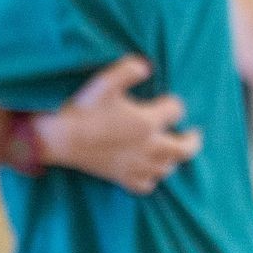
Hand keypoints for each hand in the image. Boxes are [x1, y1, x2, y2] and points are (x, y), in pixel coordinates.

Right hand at [39, 56, 202, 193]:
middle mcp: (148, 146)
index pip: (177, 111)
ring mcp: (136, 165)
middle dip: (192, 140)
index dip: (174, 103)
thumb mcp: (105, 82)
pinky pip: (146, 185)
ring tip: (172, 150)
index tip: (168, 101)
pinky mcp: (121, 178)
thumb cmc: (82, 109)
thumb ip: (129, 70)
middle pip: (184, 149)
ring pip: (167, 168)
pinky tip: (149, 171)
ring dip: (173, 158)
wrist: (58, 138)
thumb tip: (147, 66)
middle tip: (194, 134)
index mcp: (147, 121)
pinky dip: (152, 179)